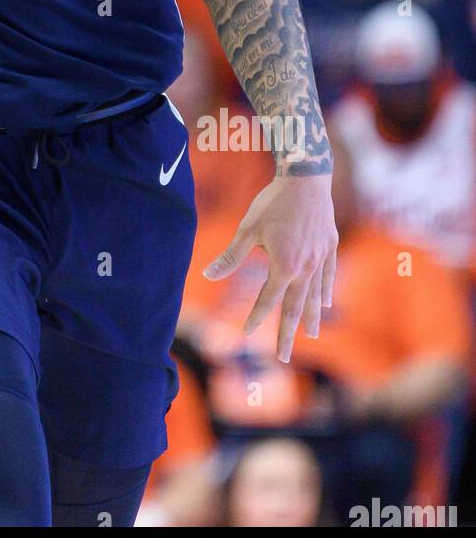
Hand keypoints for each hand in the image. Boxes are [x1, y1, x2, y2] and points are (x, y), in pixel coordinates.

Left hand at [202, 175, 337, 363]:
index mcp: (283, 266)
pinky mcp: (330, 248)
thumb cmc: (272, 203)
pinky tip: (323, 304)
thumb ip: (231, 256)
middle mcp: (305, 268)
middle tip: (285, 358)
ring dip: (310, 318)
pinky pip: (327, 277)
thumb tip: (207, 274)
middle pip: (295, 307)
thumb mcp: (248, 229)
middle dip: (288, 333)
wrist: (306, 180)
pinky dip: (324, 292)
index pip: (268, 300)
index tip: (248, 333)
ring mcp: (320, 260)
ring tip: (309, 336)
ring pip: (314, 296)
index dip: (258, 317)